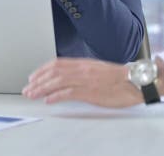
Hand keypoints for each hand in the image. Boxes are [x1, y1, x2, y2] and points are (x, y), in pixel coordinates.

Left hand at [22, 58, 142, 107]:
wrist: (136, 82)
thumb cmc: (119, 78)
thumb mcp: (97, 70)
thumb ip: (83, 72)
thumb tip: (69, 77)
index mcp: (83, 63)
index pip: (57, 63)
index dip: (42, 69)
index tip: (33, 76)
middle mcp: (82, 69)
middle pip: (53, 72)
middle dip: (37, 80)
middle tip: (27, 88)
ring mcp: (86, 80)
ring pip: (57, 81)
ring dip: (42, 88)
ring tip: (32, 94)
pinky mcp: (91, 92)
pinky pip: (69, 93)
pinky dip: (56, 96)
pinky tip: (48, 100)